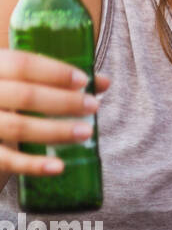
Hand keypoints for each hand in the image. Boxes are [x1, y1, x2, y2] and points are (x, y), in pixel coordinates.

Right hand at [0, 49, 109, 177]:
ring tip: (86, 132)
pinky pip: (6, 160)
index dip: (54, 72)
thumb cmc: (9, 101)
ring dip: (56, 131)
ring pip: (17, 127)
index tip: (83, 81)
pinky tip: (58, 166)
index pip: (20, 64)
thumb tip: (103, 82)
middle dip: (63, 101)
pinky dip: (33, 164)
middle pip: (23, 95)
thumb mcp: (24, 83)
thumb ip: (59, 80)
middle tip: (93, 106)